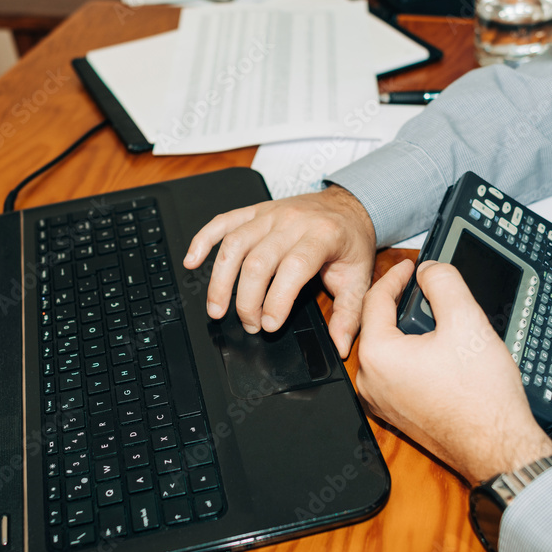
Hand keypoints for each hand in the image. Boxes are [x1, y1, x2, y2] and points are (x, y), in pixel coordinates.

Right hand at [183, 185, 376, 357]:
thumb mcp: (360, 278)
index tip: (269, 324)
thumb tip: (339, 346)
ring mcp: (270, 214)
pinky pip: (223, 221)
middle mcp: (292, 221)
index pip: (293, 267)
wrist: (349, 206)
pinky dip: (203, 240)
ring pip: (235, 244)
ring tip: (216, 309)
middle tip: (250, 324)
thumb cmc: (351, 242)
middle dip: (248, 300)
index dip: (276, 299)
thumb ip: (349, 314)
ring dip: (220, 280)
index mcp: (322, 235)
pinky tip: (192, 261)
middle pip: (258, 261)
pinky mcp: (255, 211)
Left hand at [356, 260, 551, 484]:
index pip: (376, 300)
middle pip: (379, 325)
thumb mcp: (466, 320)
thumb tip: (430, 270)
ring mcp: (382, 400)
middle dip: (402, 302)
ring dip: (408, 329)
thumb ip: (443, 283)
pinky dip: (412, 353)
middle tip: (426, 288)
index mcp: (377, 356)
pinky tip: (439, 350)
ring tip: (437, 316)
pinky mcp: (397, 412)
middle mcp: (370, 381)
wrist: (497, 448)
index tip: (412, 266)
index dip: (396, 275)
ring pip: (389, 349)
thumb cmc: (482, 397)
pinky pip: (397, 372)